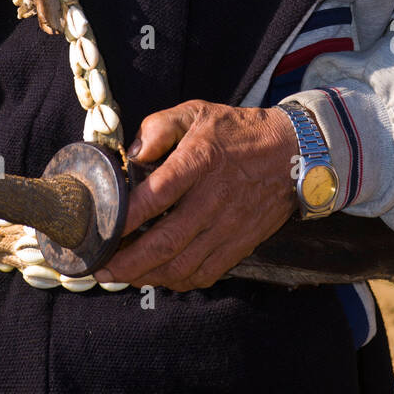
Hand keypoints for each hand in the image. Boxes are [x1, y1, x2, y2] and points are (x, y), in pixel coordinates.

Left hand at [94, 101, 298, 290]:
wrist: (292, 153)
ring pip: (182, 265)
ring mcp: (228, 227)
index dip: (126, 218)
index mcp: (199, 162)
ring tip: (123, 275)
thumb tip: (133, 155)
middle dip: (128, 262)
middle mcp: (213, 199)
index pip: (156, 196)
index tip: (102, 230)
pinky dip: (178, 281)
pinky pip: (205, 274)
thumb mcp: (195, 112)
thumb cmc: (236, 131)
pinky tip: (159, 276)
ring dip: (148, 276)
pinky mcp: (240, 244)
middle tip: (101, 267)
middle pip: (165, 242)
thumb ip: (158, 127)